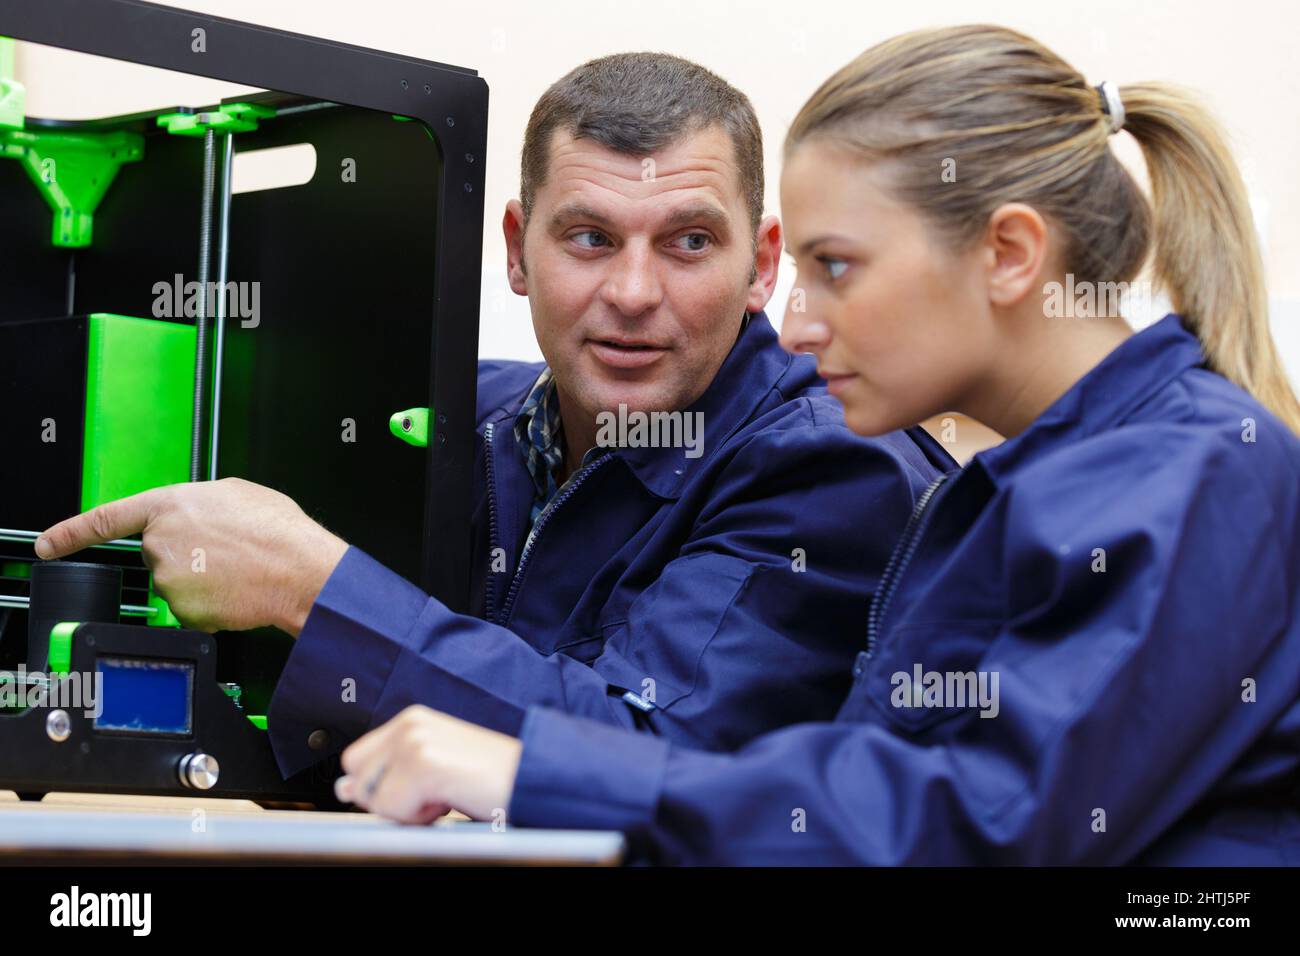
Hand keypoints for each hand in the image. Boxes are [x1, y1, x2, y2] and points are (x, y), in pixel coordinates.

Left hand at [35, 478, 347, 635]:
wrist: (300, 570)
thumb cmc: (279, 532)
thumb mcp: (239, 494)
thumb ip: (203, 503)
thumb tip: (198, 515)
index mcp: (172, 505)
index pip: (106, 519)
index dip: (70, 533)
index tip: (47, 546)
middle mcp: (162, 541)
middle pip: (157, 554)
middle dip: (185, 556)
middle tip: (225, 553)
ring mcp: (169, 579)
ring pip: (175, 584)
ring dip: (201, 580)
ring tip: (238, 570)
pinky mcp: (183, 610)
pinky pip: (191, 609)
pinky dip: (212, 604)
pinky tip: (237, 591)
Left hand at [336, 705, 522, 824]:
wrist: (534, 779)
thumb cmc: (490, 780)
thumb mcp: (433, 770)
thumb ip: (389, 774)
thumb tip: (344, 788)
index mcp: (411, 719)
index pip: (357, 761)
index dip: (381, 786)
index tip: (421, 788)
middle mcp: (409, 723)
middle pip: (358, 779)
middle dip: (389, 797)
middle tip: (435, 792)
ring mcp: (414, 741)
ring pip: (374, 798)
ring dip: (407, 809)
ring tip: (448, 794)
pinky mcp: (423, 763)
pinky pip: (394, 810)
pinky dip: (421, 817)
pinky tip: (452, 799)